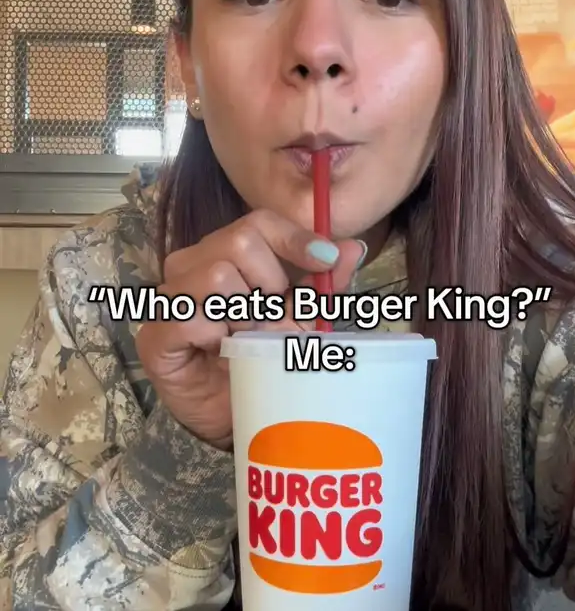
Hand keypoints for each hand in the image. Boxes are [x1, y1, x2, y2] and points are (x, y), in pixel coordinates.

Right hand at [136, 209, 364, 448]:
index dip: (295, 238)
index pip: (259, 223)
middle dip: (271, 284)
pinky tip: (222, 352)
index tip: (326, 261)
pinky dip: (218, 336)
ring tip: (248, 340)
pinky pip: (191, 317)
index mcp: (227, 252)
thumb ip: (322, 286)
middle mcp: (192, 264)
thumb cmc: (263, 360)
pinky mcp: (155, 334)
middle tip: (275, 320)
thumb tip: (353, 248)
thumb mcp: (302, 320)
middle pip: (240, 242)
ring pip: (217, 276)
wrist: (235, 418)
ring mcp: (167, 297)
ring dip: (247, 316)